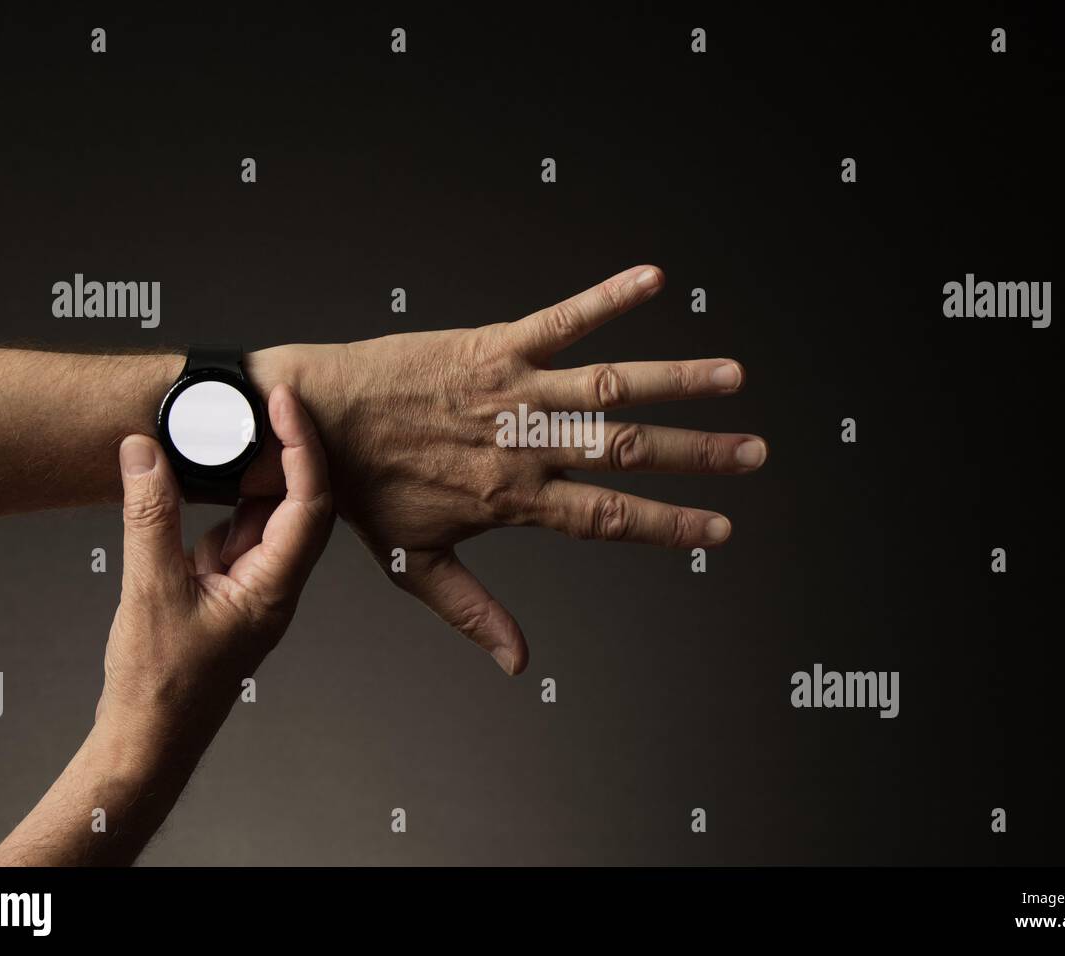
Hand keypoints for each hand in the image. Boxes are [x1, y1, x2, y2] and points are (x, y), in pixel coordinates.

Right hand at [96, 383, 335, 758]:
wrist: (145, 743)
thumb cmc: (158, 686)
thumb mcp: (149, 590)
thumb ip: (150, 517)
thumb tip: (143, 451)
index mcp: (274, 589)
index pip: (308, 504)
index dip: (302, 447)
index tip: (284, 401)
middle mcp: (274, 586)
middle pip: (294, 504)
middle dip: (281, 452)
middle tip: (258, 401)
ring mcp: (251, 589)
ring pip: (260, 518)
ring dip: (244, 479)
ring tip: (223, 431)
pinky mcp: (226, 593)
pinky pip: (232, 537)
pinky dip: (217, 507)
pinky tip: (194, 484)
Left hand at [270, 264, 766, 675]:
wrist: (309, 422)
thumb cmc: (359, 489)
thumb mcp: (415, 561)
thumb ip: (473, 611)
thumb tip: (519, 664)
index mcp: (514, 499)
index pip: (609, 516)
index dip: (669, 523)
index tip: (720, 529)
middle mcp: (524, 445)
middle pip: (628, 451)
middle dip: (699, 455)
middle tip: (755, 454)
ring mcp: (512, 391)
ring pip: (609, 386)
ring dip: (676, 381)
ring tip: (733, 376)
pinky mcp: (492, 346)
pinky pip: (560, 320)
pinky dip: (606, 299)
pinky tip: (651, 280)